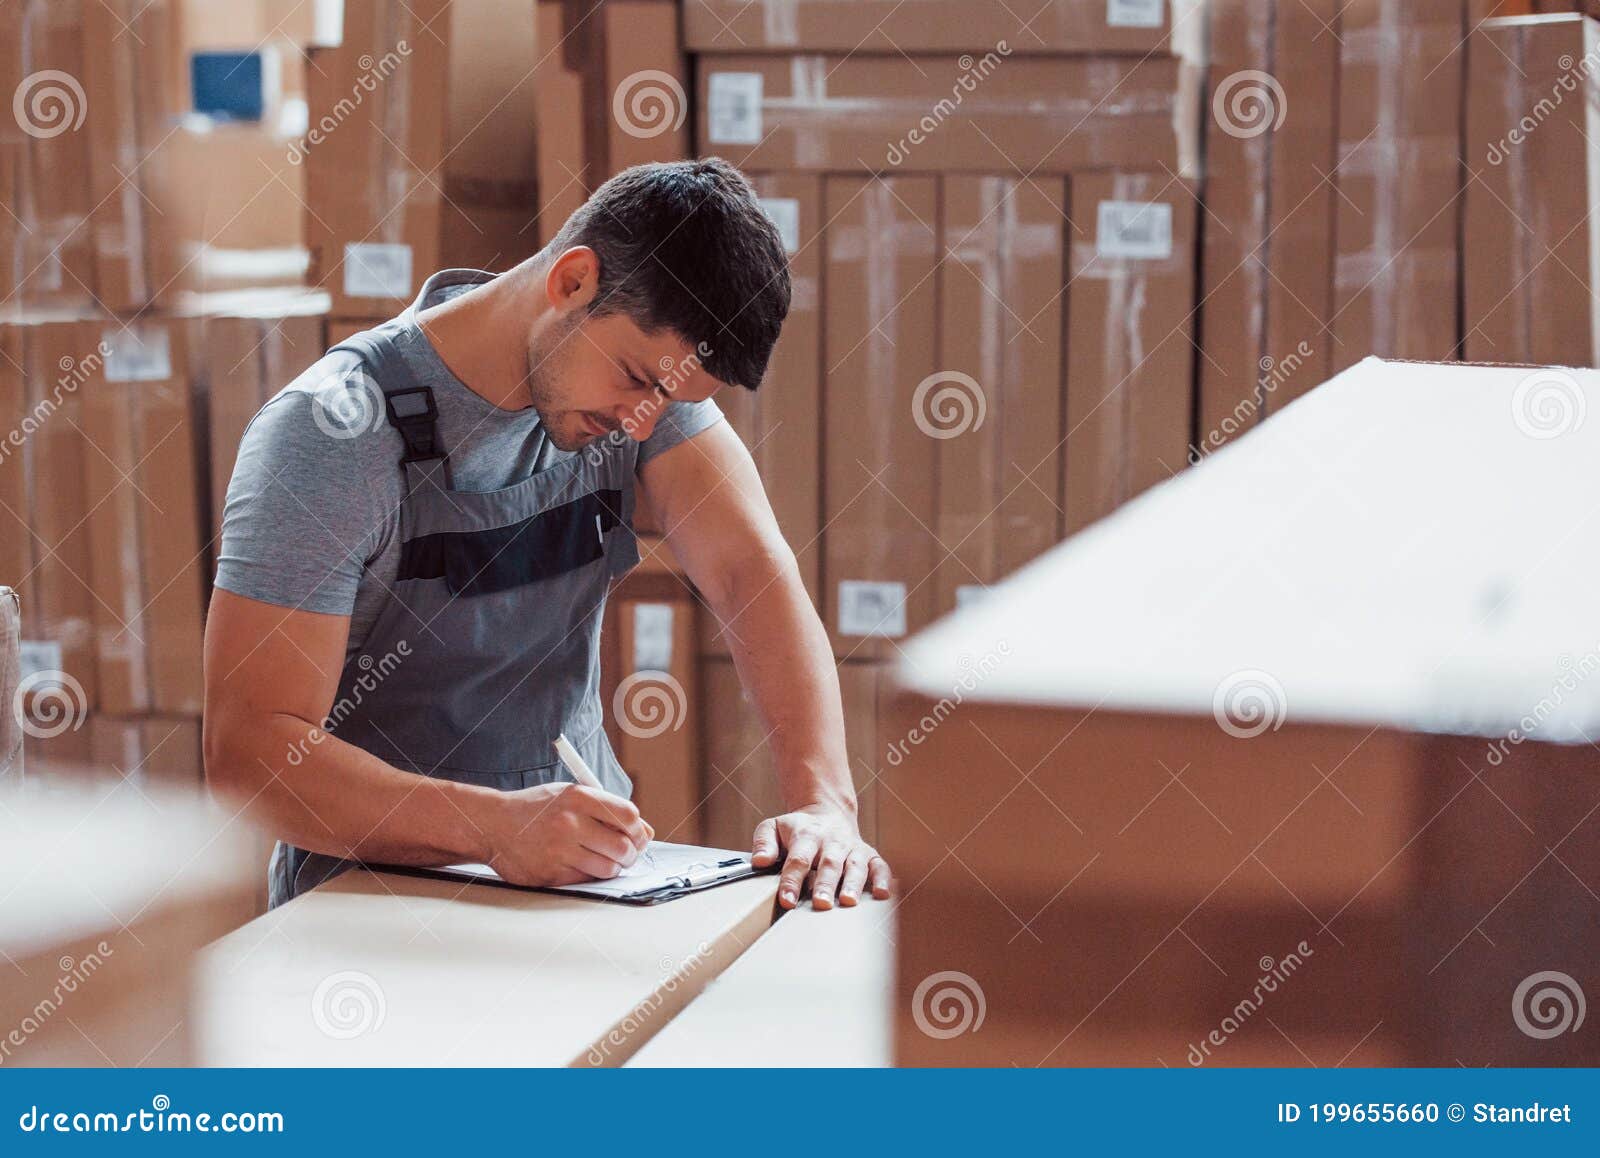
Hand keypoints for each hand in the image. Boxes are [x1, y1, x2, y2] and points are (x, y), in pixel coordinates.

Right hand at [481, 783, 652, 886]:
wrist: (492, 824)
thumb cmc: (537, 809)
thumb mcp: (569, 796)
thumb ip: (606, 810)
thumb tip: (645, 832)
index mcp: (578, 797)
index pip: (628, 815)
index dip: (639, 830)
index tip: (639, 837)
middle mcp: (569, 822)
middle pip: (623, 846)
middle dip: (631, 854)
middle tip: (626, 855)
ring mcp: (558, 849)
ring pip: (608, 868)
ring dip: (612, 868)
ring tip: (603, 860)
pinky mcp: (549, 873)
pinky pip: (586, 879)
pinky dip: (590, 875)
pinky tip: (579, 864)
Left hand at [752, 805, 891, 909]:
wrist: (828, 813)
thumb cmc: (798, 828)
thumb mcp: (773, 827)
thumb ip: (764, 842)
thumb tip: (759, 861)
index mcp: (807, 836)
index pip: (798, 859)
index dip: (792, 880)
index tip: (787, 900)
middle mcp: (832, 842)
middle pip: (829, 864)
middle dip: (826, 884)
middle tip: (821, 903)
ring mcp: (853, 848)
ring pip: (855, 866)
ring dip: (853, 883)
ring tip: (848, 901)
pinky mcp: (869, 855)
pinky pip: (880, 866)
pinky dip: (883, 879)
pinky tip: (882, 894)